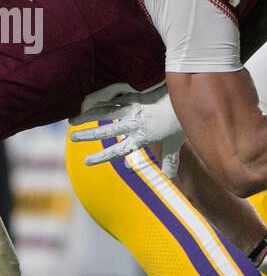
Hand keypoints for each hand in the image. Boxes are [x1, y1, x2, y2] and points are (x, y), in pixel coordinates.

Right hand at [69, 88, 183, 171]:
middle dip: (88, 135)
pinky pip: (113, 98)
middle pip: (107, 131)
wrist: (185, 99)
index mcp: (142, 137)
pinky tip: (86, 101)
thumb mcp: (175, 143)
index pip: (118, 150)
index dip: (102, 156)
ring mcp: (133, 109)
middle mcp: (134, 124)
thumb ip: (169, 161)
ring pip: (106, 113)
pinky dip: (99, 100)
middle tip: (72, 138)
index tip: (86, 162)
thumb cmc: (180, 122)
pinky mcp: (134, 96)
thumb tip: (169, 179)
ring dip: (88, 116)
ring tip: (72, 120)